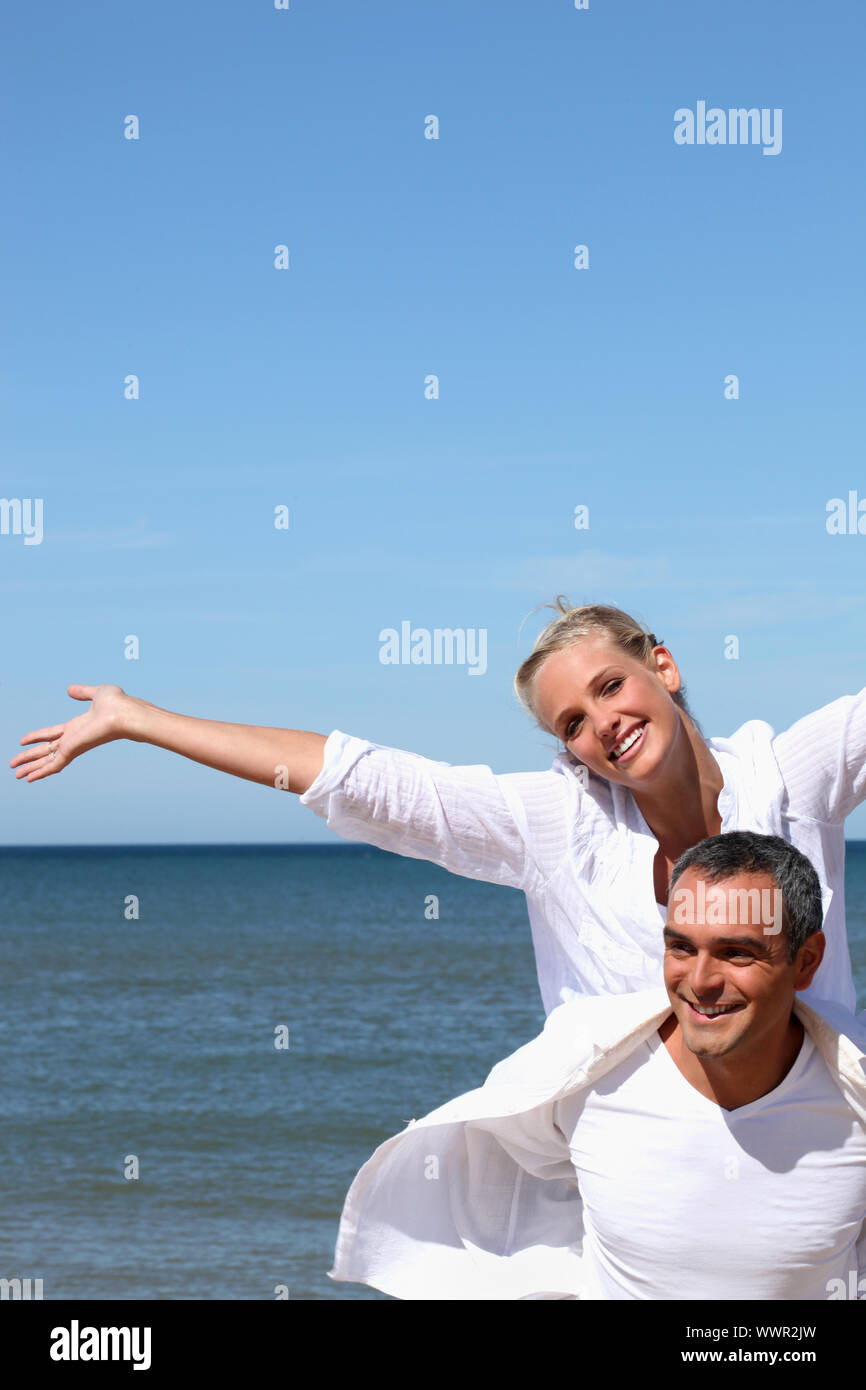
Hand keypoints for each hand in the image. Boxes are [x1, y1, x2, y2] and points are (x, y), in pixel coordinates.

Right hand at [10, 683, 130, 781]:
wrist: (124, 713)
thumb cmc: (118, 703)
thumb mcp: (97, 694)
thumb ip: (83, 692)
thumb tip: (70, 689)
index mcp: (77, 726)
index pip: (52, 734)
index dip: (37, 737)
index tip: (22, 741)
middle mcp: (73, 738)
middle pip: (46, 750)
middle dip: (30, 757)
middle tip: (13, 764)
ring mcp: (73, 746)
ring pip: (47, 760)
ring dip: (30, 767)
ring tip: (16, 774)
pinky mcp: (73, 751)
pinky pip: (53, 765)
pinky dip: (40, 772)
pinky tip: (29, 778)